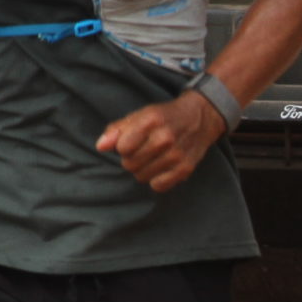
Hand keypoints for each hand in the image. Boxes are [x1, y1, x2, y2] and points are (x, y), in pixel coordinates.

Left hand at [98, 90, 224, 192]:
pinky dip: (156, 180)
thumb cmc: (164, 117)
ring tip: (153, 158)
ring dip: (143, 170)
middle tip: (143, 150)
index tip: (131, 142)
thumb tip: (101, 146)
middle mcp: (165, 137)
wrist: (200, 118)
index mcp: (151, 120)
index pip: (122, 148)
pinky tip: (161, 168)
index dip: (123, 146)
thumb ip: (117, 130)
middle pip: (130, 164)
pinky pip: (158, 186)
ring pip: (142, 176)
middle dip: (131, 159)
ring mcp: (176, 154)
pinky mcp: (185, 168)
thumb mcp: (140, 115)